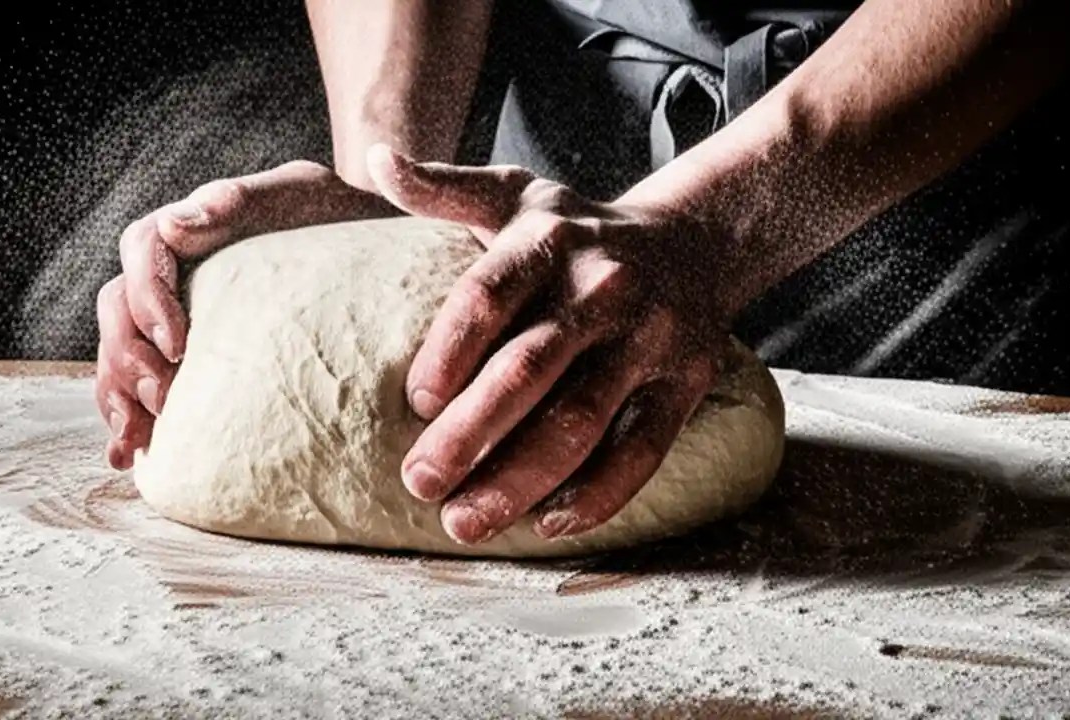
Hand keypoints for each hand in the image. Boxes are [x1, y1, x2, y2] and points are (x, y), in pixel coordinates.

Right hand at [96, 160, 398, 468]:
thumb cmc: (338, 216)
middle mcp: (172, 270)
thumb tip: (177, 221)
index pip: (142, 250)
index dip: (149, 299)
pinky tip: (132, 454)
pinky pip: (141, 383)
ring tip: (135, 439)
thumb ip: (241, 200)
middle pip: (119, 309)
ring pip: (120, 352)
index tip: (177, 346)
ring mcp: (175, 315)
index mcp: (192, 225)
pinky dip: (130, 419)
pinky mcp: (188, 356)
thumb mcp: (300, 192)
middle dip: (130, 358)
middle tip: (162, 399)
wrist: (371, 248)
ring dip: (119, 396)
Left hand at [366, 145, 740, 544]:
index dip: (449, 350)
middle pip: (531, 369)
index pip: (490, 294)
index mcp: (549, 239)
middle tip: (419, 483)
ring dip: (521, 479)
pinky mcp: (685, 383)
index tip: (413, 404)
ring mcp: (650, 338)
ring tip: (466, 522)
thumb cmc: (578, 231)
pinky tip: (547, 524)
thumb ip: (445, 187)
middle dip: (472, 434)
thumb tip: (376, 162)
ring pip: (584, 421)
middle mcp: (602, 288)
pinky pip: (643, 450)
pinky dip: (598, 495)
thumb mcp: (516, 194)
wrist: (694, 244)